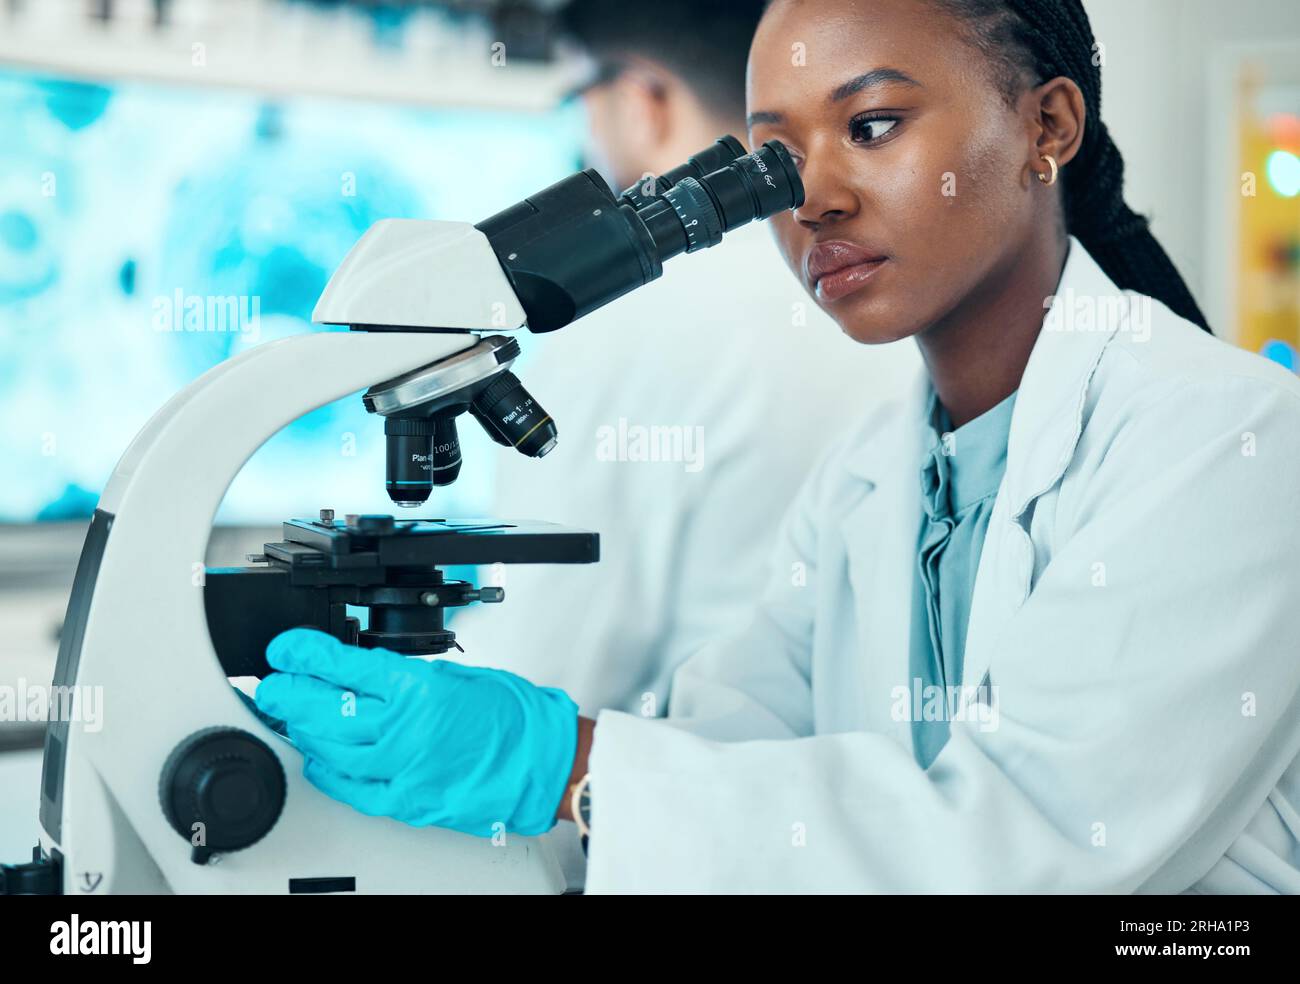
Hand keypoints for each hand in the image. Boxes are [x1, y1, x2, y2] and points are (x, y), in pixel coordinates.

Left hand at [254, 627, 578, 837]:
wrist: (545, 762)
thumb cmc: (515, 718)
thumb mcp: (458, 676)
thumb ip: (409, 678)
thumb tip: (366, 676)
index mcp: (419, 689)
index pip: (343, 666)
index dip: (305, 656)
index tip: (285, 649)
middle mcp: (405, 730)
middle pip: (325, 709)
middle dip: (289, 694)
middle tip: (273, 685)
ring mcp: (402, 769)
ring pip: (331, 749)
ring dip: (303, 731)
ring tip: (289, 718)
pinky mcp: (407, 801)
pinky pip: (352, 788)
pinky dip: (328, 772)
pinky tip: (317, 759)